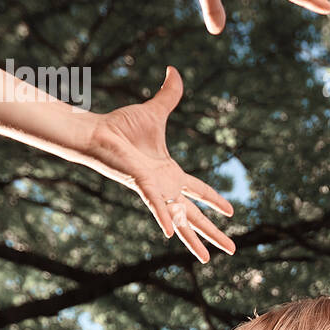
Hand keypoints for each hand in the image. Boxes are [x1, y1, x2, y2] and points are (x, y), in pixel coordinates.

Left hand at [86, 67, 234, 263]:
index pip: (198, 191)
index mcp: (170, 173)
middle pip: (195, 216)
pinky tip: (172, 235)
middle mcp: (164, 187)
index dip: (214, 201)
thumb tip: (173, 70)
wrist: (95, 133)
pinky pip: (156, 206)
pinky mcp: (142, 186)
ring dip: (195, 240)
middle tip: (233, 250)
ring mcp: (155, 191)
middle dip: (214, 234)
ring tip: (209, 260)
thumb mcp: (155, 111)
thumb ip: (169, 95)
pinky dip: (164, 219)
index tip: (231, 212)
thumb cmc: (120, 127)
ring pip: (180, 220)